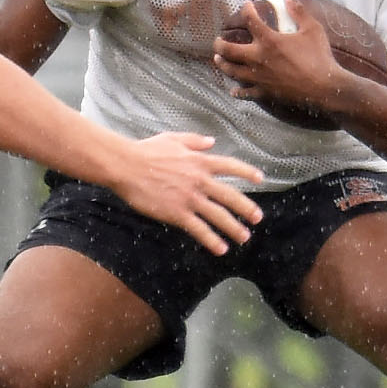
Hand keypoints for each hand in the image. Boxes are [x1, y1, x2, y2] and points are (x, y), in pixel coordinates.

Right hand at [108, 132, 263, 254]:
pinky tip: (221, 249)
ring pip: (219, 216)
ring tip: (244, 237)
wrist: (126, 166)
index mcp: (200, 161)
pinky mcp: (177, 213)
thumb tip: (212, 142)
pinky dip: (212, 240)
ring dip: (234, 228)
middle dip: (246, 208)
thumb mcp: (173, 139)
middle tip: (257, 218)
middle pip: (230, 196)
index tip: (260, 179)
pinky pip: (200, 229)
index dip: (247, 173)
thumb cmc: (146, 151)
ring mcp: (190, 198)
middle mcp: (200, 180)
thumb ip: (194, 141)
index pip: (231, 167)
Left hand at [212, 0, 342, 112]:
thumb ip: (298, 10)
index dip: (246, 10)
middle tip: (217, 40)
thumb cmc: (319, 57)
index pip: (250, 20)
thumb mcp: (312, 29)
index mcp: (269, 41)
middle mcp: (258, 58)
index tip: (245, 5)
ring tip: (218, 59)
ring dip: (222, 64)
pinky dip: (238, 92)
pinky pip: (246, 93)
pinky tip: (234, 91)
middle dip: (219, 43)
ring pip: (232, 71)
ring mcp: (259, 77)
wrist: (324, 87)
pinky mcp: (264, 92)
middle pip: (229, 50)